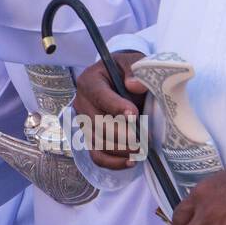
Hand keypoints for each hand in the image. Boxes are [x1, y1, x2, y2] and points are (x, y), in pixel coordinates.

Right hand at [72, 51, 145, 169]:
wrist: (120, 80)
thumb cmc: (127, 71)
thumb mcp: (133, 62)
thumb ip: (136, 69)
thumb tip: (133, 85)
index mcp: (89, 81)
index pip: (99, 96)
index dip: (116, 106)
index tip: (134, 115)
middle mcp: (81, 102)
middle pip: (97, 124)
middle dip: (122, 134)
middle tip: (143, 139)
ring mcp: (84, 122)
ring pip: (97, 143)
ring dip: (121, 150)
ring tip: (141, 150)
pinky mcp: (90, 137)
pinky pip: (97, 155)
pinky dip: (113, 162)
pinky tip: (131, 161)